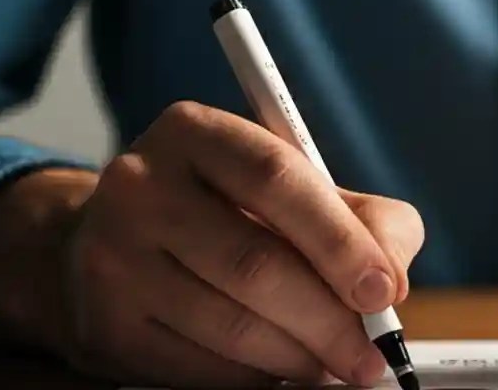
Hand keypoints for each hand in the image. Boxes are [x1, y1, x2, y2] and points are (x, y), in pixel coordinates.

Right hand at [0, 101, 423, 387]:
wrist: (116, 240)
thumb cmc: (230, 210)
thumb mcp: (299, 189)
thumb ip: (365, 218)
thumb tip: (392, 278)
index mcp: (196, 132)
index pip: (277, 178)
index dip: (338, 240)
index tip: (384, 290)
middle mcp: (141, 184)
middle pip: (254, 262)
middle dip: (328, 318)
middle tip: (371, 351)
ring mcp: (113, 254)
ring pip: (227, 322)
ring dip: (298, 355)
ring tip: (335, 364)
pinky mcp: (105, 321)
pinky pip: (195, 366)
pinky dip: (254, 377)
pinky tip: (284, 369)